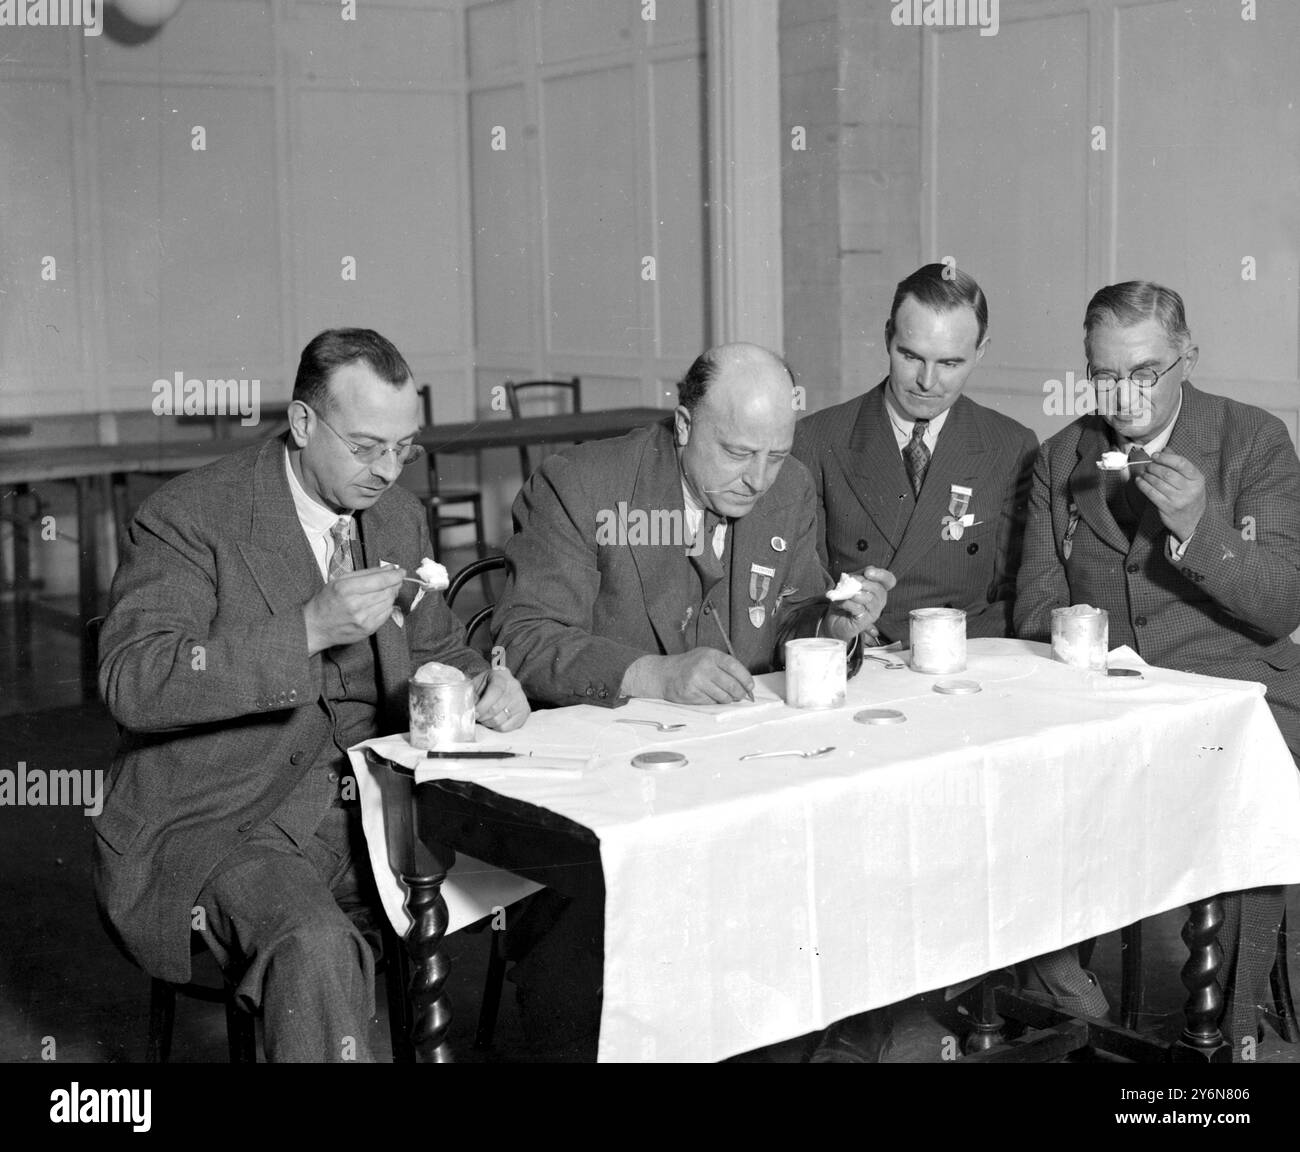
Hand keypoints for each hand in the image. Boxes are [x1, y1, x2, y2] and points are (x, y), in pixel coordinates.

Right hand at [303, 565, 403, 654]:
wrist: (316, 627)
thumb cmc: (327, 601)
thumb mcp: (341, 580)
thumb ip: (367, 573)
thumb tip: (390, 568)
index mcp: (346, 589)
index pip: (379, 580)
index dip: (394, 575)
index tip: (401, 571)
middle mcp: (355, 605)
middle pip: (387, 591)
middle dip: (394, 584)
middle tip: (394, 580)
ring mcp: (362, 620)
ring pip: (389, 602)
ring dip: (391, 595)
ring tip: (384, 591)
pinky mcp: (368, 630)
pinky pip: (386, 614)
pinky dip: (387, 606)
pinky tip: (379, 603)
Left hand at [475, 667, 528, 731]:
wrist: (500, 684)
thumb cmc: (485, 686)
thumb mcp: (476, 684)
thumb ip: (471, 696)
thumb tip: (468, 711)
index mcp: (501, 676)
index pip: (494, 692)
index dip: (482, 706)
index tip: (474, 713)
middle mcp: (514, 686)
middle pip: (496, 708)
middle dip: (482, 716)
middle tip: (477, 717)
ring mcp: (521, 699)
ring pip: (500, 720)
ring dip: (488, 723)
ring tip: (485, 718)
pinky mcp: (525, 712)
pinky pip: (507, 727)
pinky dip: (497, 727)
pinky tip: (494, 721)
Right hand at [622, 648, 753, 704]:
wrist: (664, 674)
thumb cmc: (690, 666)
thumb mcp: (706, 657)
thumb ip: (724, 666)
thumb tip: (746, 684)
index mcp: (711, 655)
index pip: (735, 667)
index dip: (746, 679)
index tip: (750, 687)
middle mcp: (704, 666)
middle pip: (732, 685)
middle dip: (740, 693)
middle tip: (741, 696)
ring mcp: (697, 680)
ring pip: (724, 696)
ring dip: (728, 699)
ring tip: (726, 696)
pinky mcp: (691, 693)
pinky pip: (712, 702)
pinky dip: (715, 701)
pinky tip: (710, 696)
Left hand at [825, 566, 896, 644]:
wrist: (832, 620)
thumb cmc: (843, 600)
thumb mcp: (850, 584)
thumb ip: (859, 576)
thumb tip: (867, 571)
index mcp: (878, 590)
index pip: (889, 580)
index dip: (881, 574)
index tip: (867, 572)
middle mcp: (880, 602)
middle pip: (879, 590)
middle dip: (863, 584)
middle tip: (850, 584)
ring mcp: (874, 613)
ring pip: (869, 599)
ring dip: (853, 594)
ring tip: (843, 594)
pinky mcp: (865, 621)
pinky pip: (858, 608)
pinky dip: (847, 603)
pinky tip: (841, 603)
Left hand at [1138, 450, 1205, 543]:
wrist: (1193, 521)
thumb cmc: (1190, 496)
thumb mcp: (1191, 480)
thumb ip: (1178, 464)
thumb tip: (1165, 449)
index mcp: (1197, 479)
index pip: (1181, 463)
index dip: (1166, 457)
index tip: (1155, 455)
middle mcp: (1190, 489)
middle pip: (1167, 473)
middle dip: (1154, 467)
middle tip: (1148, 465)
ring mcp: (1178, 500)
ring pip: (1157, 482)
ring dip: (1147, 475)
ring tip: (1144, 472)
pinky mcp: (1167, 508)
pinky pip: (1151, 493)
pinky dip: (1143, 485)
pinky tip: (1139, 481)